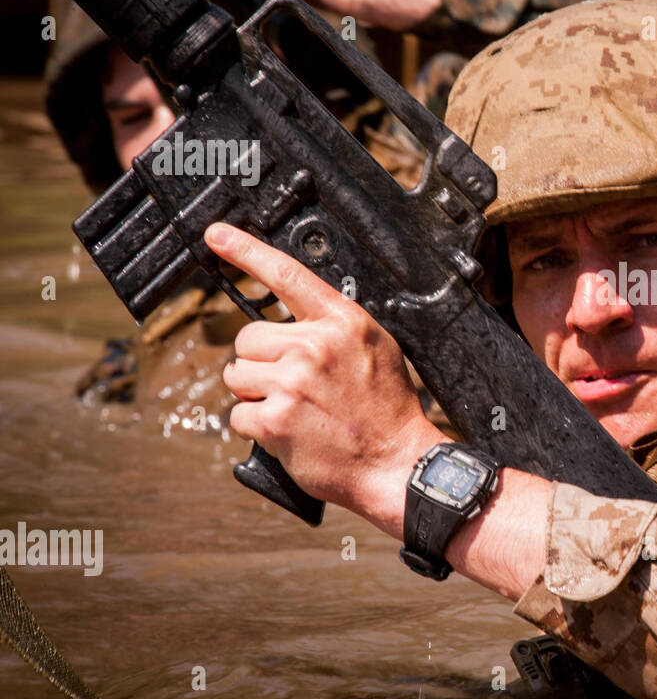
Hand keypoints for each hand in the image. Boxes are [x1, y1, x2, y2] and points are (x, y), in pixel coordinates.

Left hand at [204, 222, 443, 535]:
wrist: (397, 463)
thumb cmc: (388, 410)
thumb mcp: (377, 349)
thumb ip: (336, 328)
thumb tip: (294, 324)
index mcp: (343, 322)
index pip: (287, 276)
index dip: (246, 250)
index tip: (217, 235)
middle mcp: (315, 346)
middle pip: (247, 339)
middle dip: (260, 363)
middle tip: (294, 386)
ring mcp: (292, 382)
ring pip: (238, 376)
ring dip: (256, 395)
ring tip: (295, 410)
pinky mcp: (275, 419)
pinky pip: (238, 415)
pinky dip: (256, 427)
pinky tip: (289, 432)